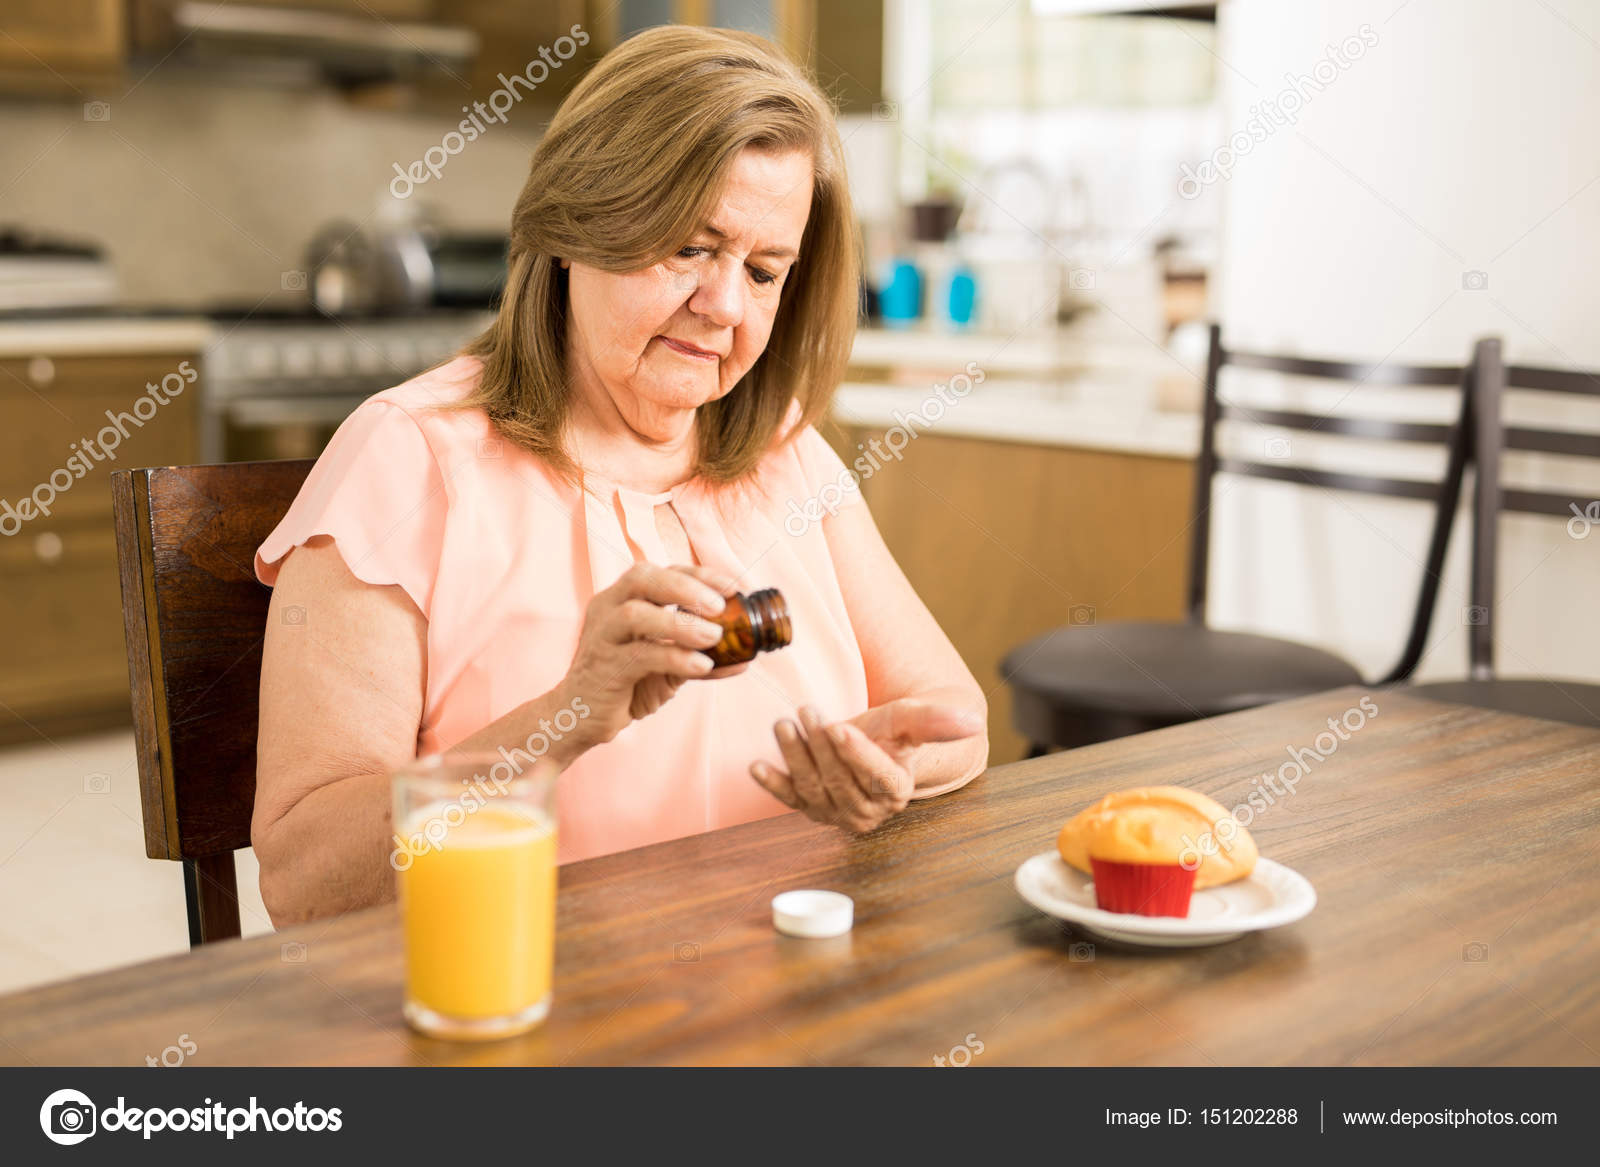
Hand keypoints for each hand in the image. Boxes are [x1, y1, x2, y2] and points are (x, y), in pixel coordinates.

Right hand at [558, 563, 744, 750]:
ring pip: (635, 614)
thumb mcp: (667, 666)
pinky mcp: (601, 667)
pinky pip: (638, 655)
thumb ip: (700, 656)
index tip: (733, 587)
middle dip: (685, 587)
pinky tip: (701, 666)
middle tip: (719, 606)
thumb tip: (745, 657)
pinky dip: (674, 657)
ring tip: (714, 637)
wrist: (581, 718)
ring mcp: (601, 636)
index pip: (662, 571)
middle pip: (642, 578)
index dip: (699, 575)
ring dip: (680, 623)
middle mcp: (608, 608)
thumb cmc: (625, 684)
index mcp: (623, 598)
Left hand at [749, 700, 984, 832]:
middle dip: (820, 746)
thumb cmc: (896, 731)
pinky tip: (756, 766)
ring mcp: (837, 814)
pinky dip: (773, 784)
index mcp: (897, 791)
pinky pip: (791, 799)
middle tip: (807, 711)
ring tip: (783, 723)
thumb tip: (972, 719)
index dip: (857, 754)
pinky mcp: (812, 808)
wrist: (875, 743)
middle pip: (840, 781)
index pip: (877, 777)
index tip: (839, 727)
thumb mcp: (912, 719)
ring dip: (795, 756)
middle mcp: (868, 811)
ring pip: (814, 788)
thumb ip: (937, 720)